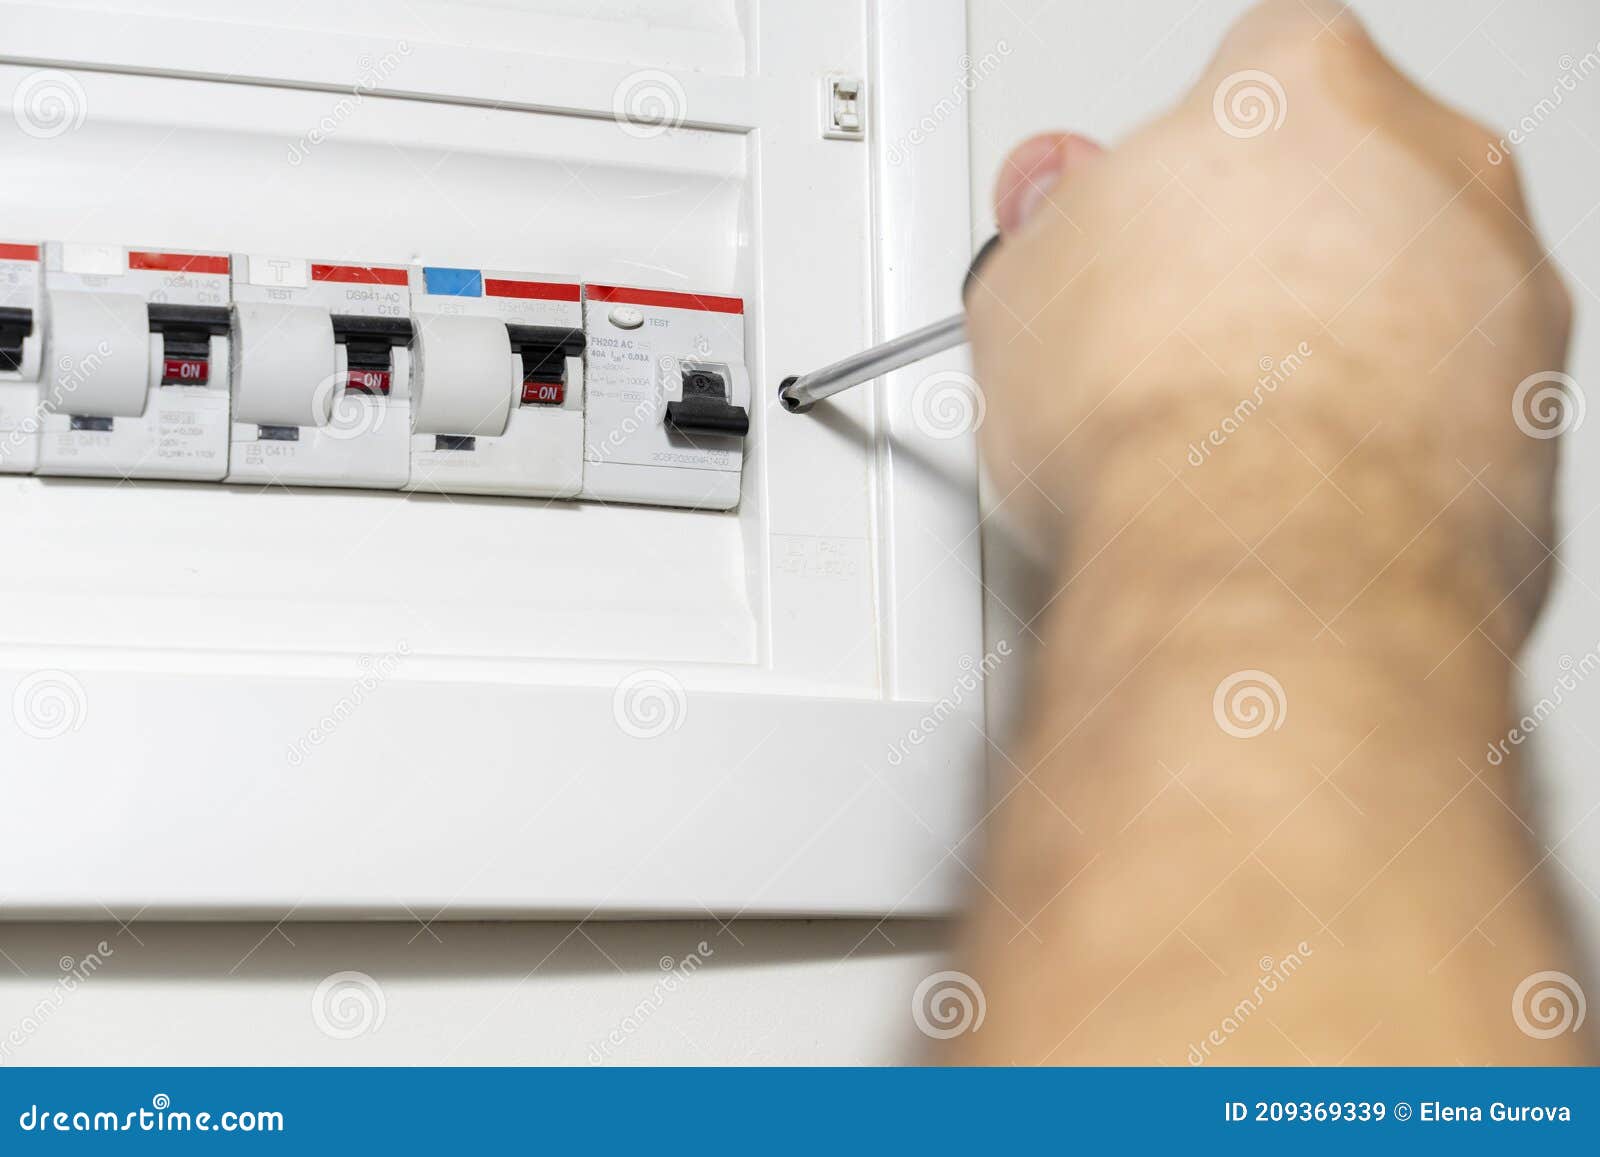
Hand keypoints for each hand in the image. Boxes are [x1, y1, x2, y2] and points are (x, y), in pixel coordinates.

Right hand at [967, 0, 1571, 649]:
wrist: (1262, 557)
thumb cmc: (1162, 418)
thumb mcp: (1023, 295)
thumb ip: (1052, 233)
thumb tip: (1054, 235)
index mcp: (1304, 88)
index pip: (1236, 89)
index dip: (1172, 176)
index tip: (1134, 244)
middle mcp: (1434, 168)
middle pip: (1342, 183)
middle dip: (1265, 253)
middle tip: (1175, 343)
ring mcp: (1502, 288)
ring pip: (1409, 294)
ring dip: (1333, 344)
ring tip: (1227, 438)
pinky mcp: (1533, 412)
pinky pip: (1450, 399)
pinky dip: (1388, 431)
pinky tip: (1298, 488)